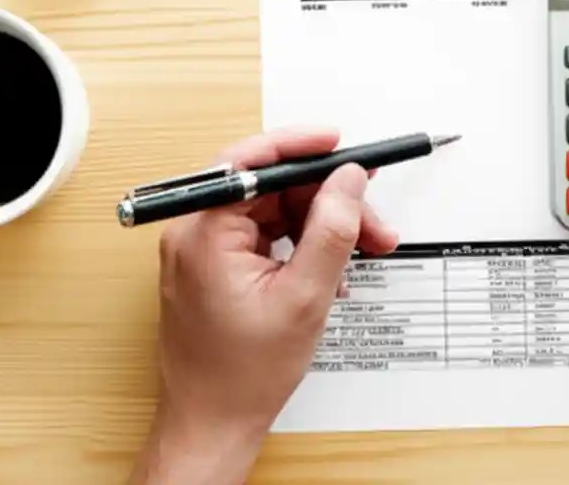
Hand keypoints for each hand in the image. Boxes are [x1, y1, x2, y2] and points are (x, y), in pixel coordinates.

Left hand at [129, 128, 398, 484]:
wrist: (212, 424)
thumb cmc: (241, 376)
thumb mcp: (304, 297)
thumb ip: (330, 231)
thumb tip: (347, 181)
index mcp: (204, 234)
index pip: (250, 163)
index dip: (299, 147)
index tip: (338, 144)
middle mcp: (195, 234)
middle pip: (270, 189)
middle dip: (327, 200)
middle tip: (372, 219)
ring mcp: (204, 252)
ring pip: (274, 213)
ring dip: (322, 225)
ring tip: (365, 248)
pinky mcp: (216, 268)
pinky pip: (266, 237)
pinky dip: (302, 246)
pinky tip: (332, 268)